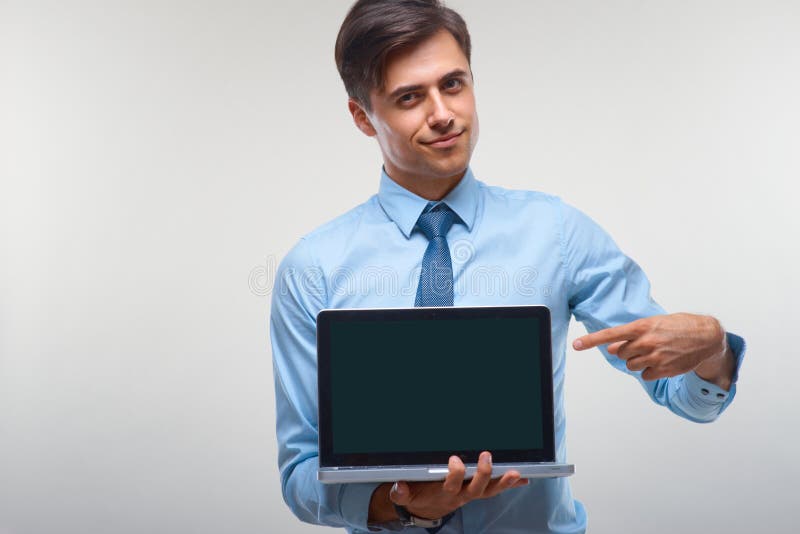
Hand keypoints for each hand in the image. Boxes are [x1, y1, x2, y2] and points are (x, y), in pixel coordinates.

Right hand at [375, 452, 527, 521]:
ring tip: (516, 473)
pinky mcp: (478, 491)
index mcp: (444, 493)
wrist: (427, 509)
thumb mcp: (406, 495)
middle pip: (476, 488)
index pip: (451, 484)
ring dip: (504, 483)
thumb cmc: (419, 496)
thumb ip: (401, 492)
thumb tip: (399, 487)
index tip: (454, 460)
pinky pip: (496, 490)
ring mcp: (471, 493)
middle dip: (483, 474)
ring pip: (490, 490)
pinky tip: (524, 479)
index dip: (455, 473)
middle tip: (486, 457)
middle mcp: (461, 495)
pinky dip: (510, 485)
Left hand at [572, 313, 728, 381]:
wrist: (707, 336)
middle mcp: (646, 342)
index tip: (576, 345)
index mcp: (642, 327)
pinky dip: (649, 370)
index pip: (610, 334)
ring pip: (631, 365)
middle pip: (620, 353)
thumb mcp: (654, 323)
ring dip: (637, 361)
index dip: (591, 340)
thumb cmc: (678, 326)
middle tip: (643, 345)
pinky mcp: (664, 370)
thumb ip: (631, 335)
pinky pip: (645, 375)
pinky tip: (662, 361)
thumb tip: (612, 348)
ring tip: (654, 352)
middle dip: (627, 350)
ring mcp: (655, 357)